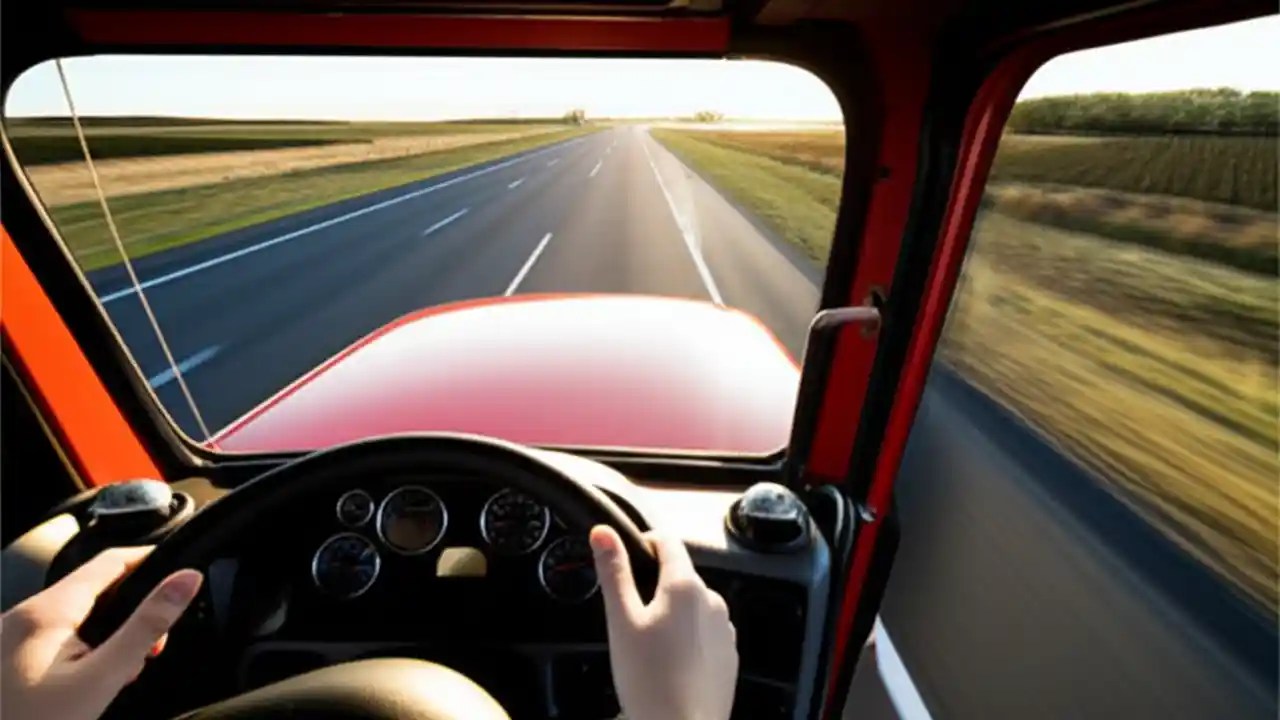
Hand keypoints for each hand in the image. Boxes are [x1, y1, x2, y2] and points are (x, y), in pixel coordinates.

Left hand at [0, 547, 202, 719]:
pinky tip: (90, 680)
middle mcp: (21, 615)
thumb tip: (186, 580)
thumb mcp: (104, 676)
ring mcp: (9, 636)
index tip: (178, 576)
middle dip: (131, 613)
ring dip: (108, 636)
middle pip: (94, 591)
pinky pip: (55, 637)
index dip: (149, 562)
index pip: (110, 561)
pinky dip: (83, 649)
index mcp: (46, 610)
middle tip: (152, 648)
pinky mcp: (7, 657)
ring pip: (76, 616)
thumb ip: (147, 625)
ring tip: (122, 671)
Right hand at [590, 525, 737, 719]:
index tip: (627, 557)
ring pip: (693, 605)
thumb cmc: (648, 678)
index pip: (668, 541)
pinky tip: (670, 662)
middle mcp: (712, 600)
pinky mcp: (729, 654)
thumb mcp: (622, 621)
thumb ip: (614, 572)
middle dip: (655, 586)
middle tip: (630, 617)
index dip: (645, 542)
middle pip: (680, 576)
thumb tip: (603, 531)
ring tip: (649, 645)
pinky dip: (687, 637)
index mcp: (685, 585)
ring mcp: (724, 628)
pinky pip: (705, 632)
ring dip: (672, 613)